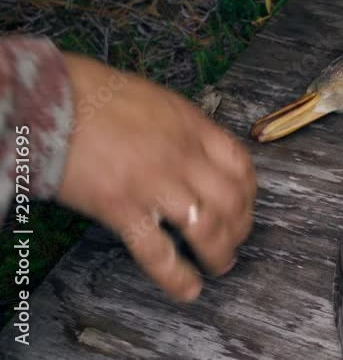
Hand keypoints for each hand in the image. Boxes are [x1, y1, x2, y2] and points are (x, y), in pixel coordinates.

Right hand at [57, 54, 255, 301]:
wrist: (50, 100)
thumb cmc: (94, 94)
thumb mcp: (155, 101)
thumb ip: (181, 128)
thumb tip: (195, 150)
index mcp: (193, 126)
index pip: (240, 164)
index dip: (249, 191)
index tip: (246, 204)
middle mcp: (183, 156)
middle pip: (232, 201)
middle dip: (240, 227)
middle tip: (235, 241)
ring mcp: (156, 184)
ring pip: (207, 228)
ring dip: (219, 253)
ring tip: (219, 266)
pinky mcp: (123, 209)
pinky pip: (159, 252)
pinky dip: (177, 276)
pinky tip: (188, 289)